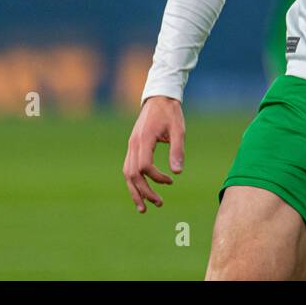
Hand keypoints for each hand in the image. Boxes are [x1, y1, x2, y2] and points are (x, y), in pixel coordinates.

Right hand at [123, 95, 184, 211]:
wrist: (159, 97)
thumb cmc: (171, 113)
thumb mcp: (179, 130)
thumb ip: (177, 150)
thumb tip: (177, 173)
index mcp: (144, 139)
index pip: (144, 166)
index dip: (156, 178)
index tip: (170, 181)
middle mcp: (133, 144)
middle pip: (132, 175)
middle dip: (144, 192)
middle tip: (159, 203)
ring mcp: (130, 145)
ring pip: (127, 173)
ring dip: (135, 191)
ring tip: (145, 207)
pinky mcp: (132, 146)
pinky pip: (128, 167)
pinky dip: (133, 181)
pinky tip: (141, 190)